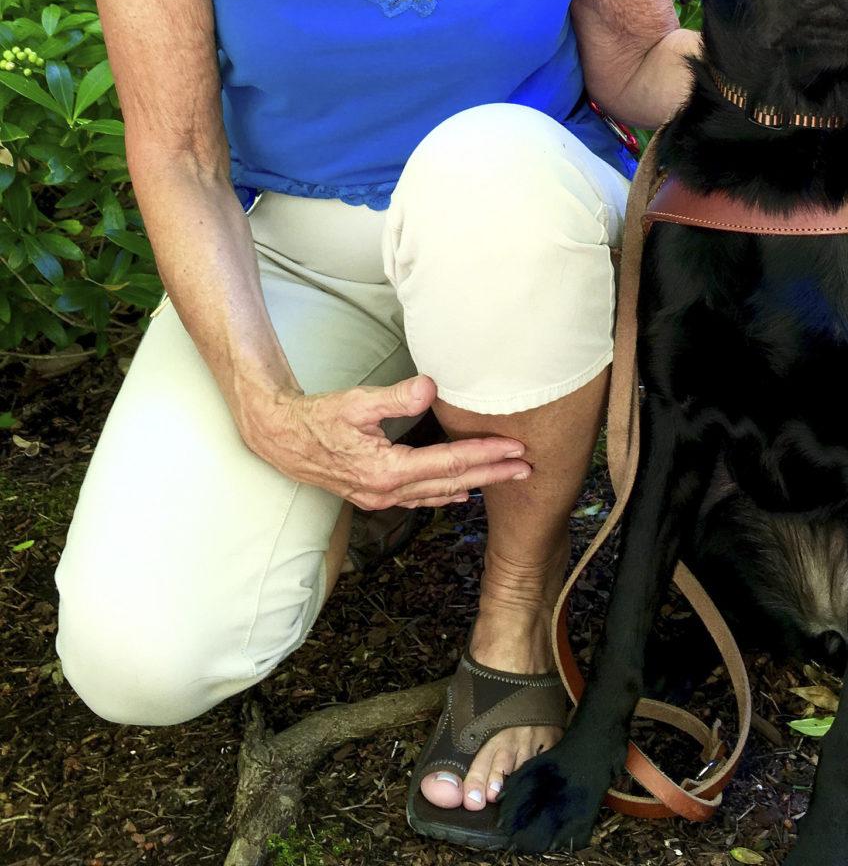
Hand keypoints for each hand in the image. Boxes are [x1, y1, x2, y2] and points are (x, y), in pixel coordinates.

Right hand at [239, 373, 529, 509]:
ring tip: (508, 476)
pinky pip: (420, 498)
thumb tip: (429, 387)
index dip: (485, 454)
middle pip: (452, 483)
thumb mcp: (356, 401)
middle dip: (493, 474)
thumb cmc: (318, 417)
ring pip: (439, 493)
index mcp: (388, 470)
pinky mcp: (375, 494)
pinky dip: (446, 495)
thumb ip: (395, 397)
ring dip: (476, 484)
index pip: (449, 462)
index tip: (516, 448)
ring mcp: (381, 497)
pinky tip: (462, 494)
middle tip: (529, 467)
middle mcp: (388, 491)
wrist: (281, 439)